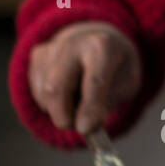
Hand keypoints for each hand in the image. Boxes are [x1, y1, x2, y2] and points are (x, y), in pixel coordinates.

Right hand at [28, 22, 142, 133]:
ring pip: (44, 92)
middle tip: (75, 127)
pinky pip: (36, 89)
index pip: (94, 82)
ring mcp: (52, 47)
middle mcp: (74, 43)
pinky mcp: (37, 55)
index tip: (85, 129)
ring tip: (78, 103)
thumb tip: (88, 125)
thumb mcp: (128, 83)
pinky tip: (66, 92)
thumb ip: (110, 102)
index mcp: (103, 47)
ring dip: (58, 109)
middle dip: (62, 115)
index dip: (89, 108)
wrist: (98, 36)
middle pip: (56, 87)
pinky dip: (50, 101)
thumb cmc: (116, 66)